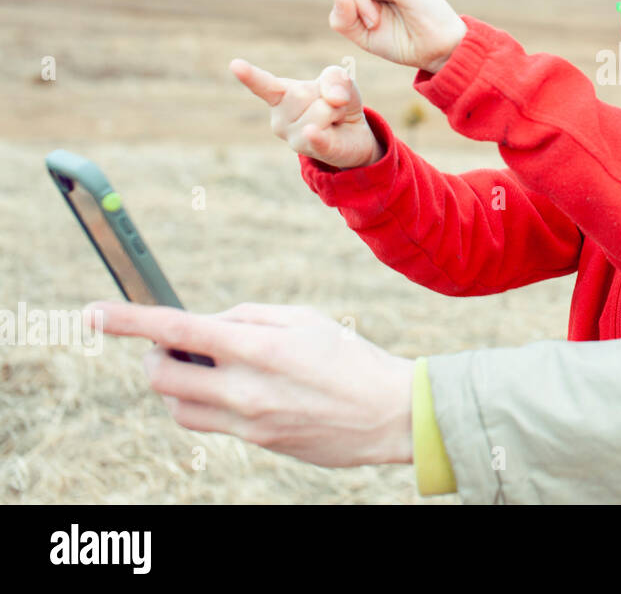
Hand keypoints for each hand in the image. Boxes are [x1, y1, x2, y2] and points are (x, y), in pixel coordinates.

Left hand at [87, 301, 413, 467]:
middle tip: (177, 346)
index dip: (127, 320)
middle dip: (155, 358)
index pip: (175, 331)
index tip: (95, 312)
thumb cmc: (350, 357)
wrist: (389, 414)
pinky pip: (210, 425)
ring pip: (178, 408)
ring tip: (213, 370)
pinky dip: (209, 405)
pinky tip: (242, 391)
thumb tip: (207, 325)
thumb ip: (248, 316)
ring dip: (179, 386)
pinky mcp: (258, 443)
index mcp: (257, 347)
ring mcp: (248, 422)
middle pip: (161, 377)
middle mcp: (244, 388)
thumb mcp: (303, 319)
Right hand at [230, 58, 380, 169]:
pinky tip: (310, 132)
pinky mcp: (314, 150)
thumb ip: (335, 79)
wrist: (354, 136)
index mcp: (281, 94)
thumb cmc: (338, 104)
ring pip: (321, 110)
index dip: (249, 75)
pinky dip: (315, 135)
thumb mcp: (339, 81)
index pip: (263, 85)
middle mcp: (280, 117)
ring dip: (337, 111)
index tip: (235, 64)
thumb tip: (336, 98)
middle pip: (305, 92)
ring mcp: (294, 137)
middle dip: (328, 94)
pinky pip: (316, 139)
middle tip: (331, 106)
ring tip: (334, 120)